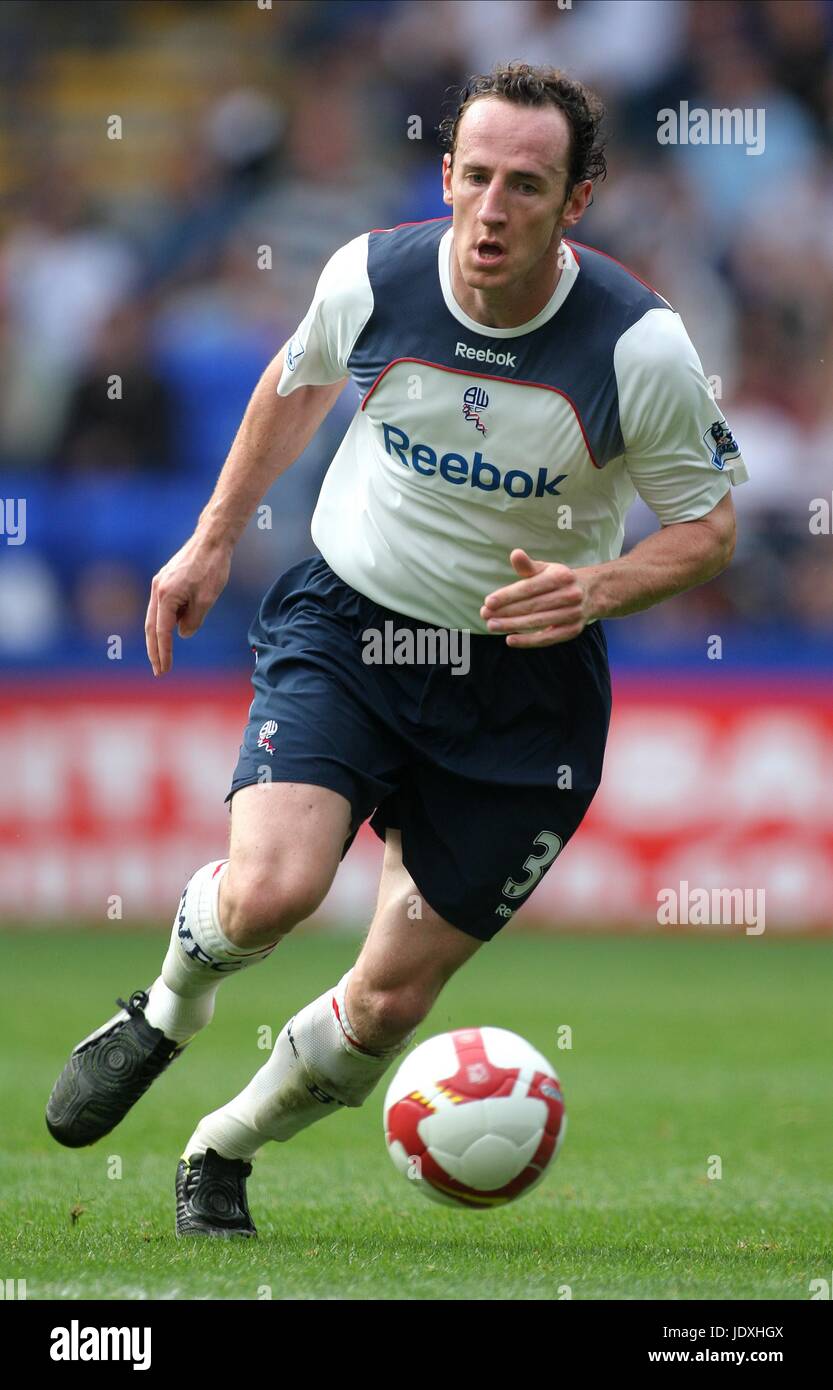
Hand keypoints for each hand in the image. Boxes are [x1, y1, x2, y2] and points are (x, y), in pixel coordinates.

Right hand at [145, 533, 232, 675]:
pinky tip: (174, 629)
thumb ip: (193, 620)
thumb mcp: (207, 600)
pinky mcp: (165, 580)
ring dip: (159, 636)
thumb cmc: (212, 568)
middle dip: (154, 651)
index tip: (165, 670)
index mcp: (166, 596)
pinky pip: (162, 606)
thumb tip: (182, 633)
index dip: (164, 653)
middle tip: (158, 670)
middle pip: (152, 627)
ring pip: (155, 616)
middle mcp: (157, 590)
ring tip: (164, 656)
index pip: (163, 632)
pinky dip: (166, 620)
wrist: (211, 541)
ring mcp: (159, 584)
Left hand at [480, 548, 592, 647]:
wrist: (592, 593)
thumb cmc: (559, 580)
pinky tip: (509, 639)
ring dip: (512, 625)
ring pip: (537, 622)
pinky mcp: (572, 631)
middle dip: (505, 611)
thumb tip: (515, 554)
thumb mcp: (546, 569)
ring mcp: (572, 614)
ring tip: (491, 626)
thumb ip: (528, 566)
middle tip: (484, 615)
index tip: (488, 602)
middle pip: (531, 606)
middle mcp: (570, 595)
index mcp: (561, 576)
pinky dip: (527, 641)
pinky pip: (547, 638)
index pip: (529, 588)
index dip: (508, 595)